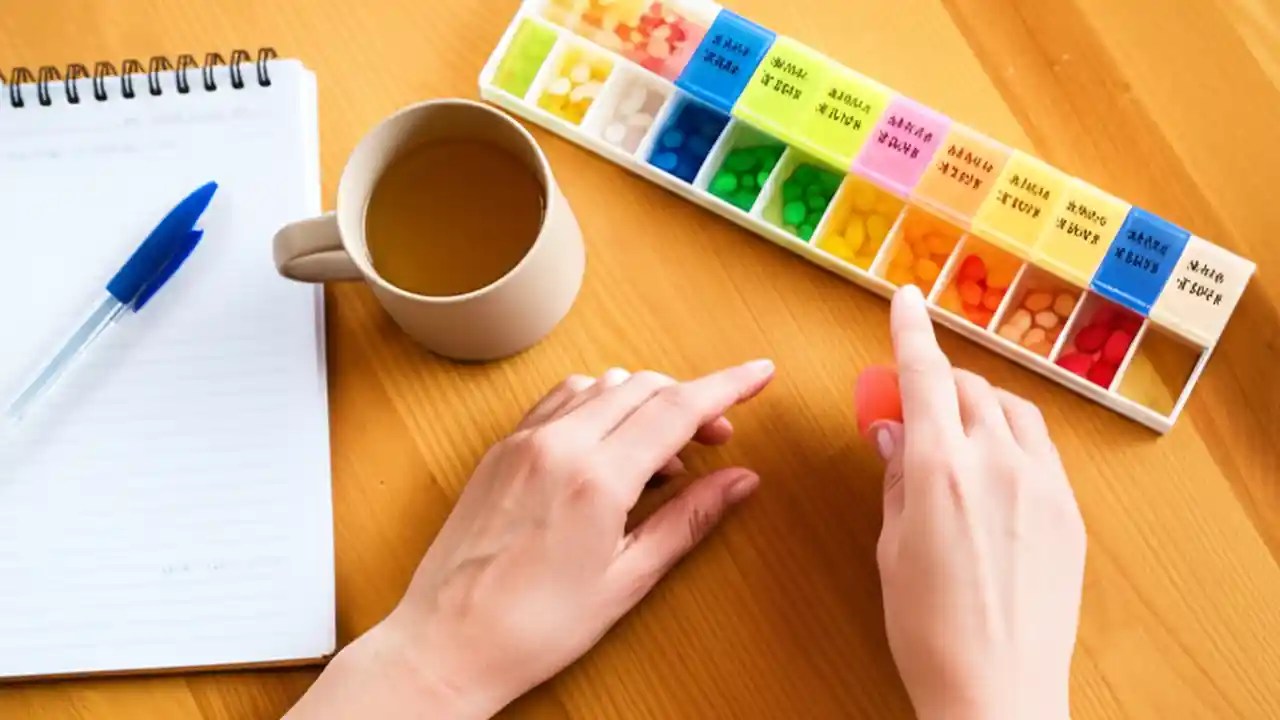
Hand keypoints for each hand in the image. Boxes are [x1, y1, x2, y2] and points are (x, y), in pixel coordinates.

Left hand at [286, 361, 773, 719]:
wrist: (446, 644)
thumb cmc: (534, 627)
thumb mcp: (626, 580)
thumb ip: (688, 520)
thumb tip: (740, 482)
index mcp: (595, 478)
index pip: (677, 408)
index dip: (727, 386)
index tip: (760, 374)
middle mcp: (557, 445)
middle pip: (643, 388)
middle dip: (690, 401)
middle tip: (718, 439)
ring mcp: (523, 442)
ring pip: (601, 386)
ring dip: (643, 402)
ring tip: (660, 458)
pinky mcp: (500, 450)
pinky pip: (560, 400)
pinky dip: (597, 405)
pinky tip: (607, 445)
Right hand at [865, 286, 1085, 719]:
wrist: (997, 687)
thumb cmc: (928, 628)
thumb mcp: (891, 546)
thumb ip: (895, 476)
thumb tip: (892, 430)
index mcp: (937, 468)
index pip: (922, 374)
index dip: (910, 330)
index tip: (905, 297)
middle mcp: (994, 461)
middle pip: (967, 387)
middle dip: (938, 385)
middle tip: (915, 410)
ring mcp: (1040, 482)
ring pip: (1011, 409)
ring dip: (980, 407)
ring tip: (959, 439)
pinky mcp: (1069, 508)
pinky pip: (1040, 447)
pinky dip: (1013, 440)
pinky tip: (996, 474)